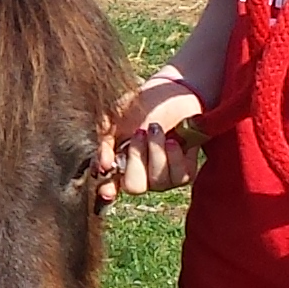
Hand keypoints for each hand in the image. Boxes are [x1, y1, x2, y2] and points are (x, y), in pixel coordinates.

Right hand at [111, 70, 205, 193]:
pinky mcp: (185, 173)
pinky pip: (179, 175)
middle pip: (134, 187)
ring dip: (156, 152)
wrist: (171, 96)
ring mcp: (163, 178)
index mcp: (120, 166)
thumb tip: (104, 165)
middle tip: (140, 133)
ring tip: (156, 129)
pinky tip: (172, 139)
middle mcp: (141, 177)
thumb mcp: (117, 122)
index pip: (110, 186)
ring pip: (158, 181)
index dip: (108, 189)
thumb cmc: (141, 108)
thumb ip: (107, 144)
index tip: (108, 191)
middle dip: (137, 158)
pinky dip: (174, 155)